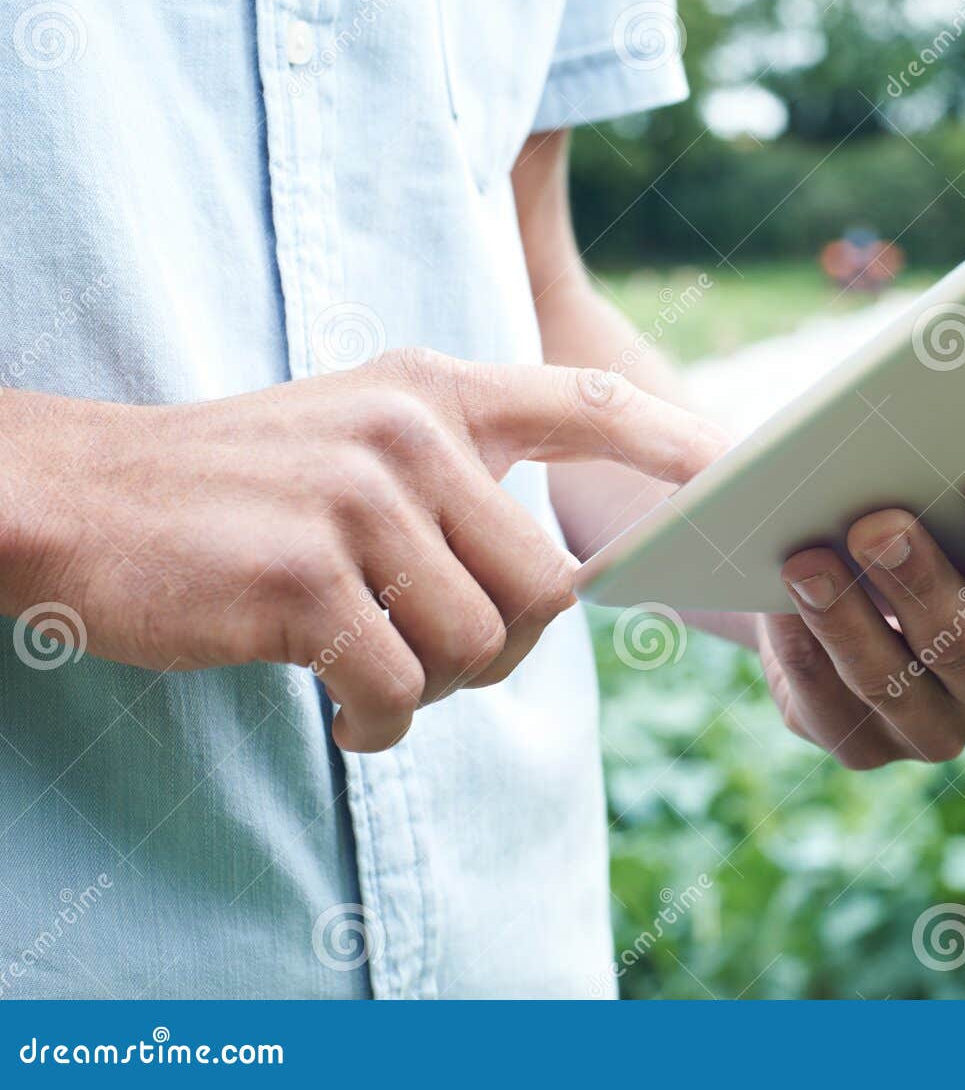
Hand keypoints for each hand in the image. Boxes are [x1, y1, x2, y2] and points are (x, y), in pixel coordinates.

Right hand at [3, 349, 724, 751]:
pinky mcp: (303, 580)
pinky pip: (402, 690)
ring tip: (379, 681)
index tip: (734, 468)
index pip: (583, 403)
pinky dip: (384, 725)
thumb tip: (554, 586)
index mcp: (430, 390)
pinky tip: (345, 713)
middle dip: (507, 650)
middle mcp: (408, 432)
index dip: (669, 441)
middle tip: (438, 659)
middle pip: (546, 585)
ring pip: (481, 645)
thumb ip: (453, 481)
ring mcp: (356, 501)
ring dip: (441, 691)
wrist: (79, 498)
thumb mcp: (354, 439)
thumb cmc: (235, 487)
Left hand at [757, 474, 964, 768]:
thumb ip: (943, 476)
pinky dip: (800, 647)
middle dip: (922, 584)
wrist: (854, 588)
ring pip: (889, 683)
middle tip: (879, 525)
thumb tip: (897, 419)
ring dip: (846, 620)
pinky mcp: (863, 746)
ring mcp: (934, 731)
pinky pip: (827, 702)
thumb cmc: (918, 525)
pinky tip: (775, 602)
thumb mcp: (942, 504)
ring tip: (806, 561)